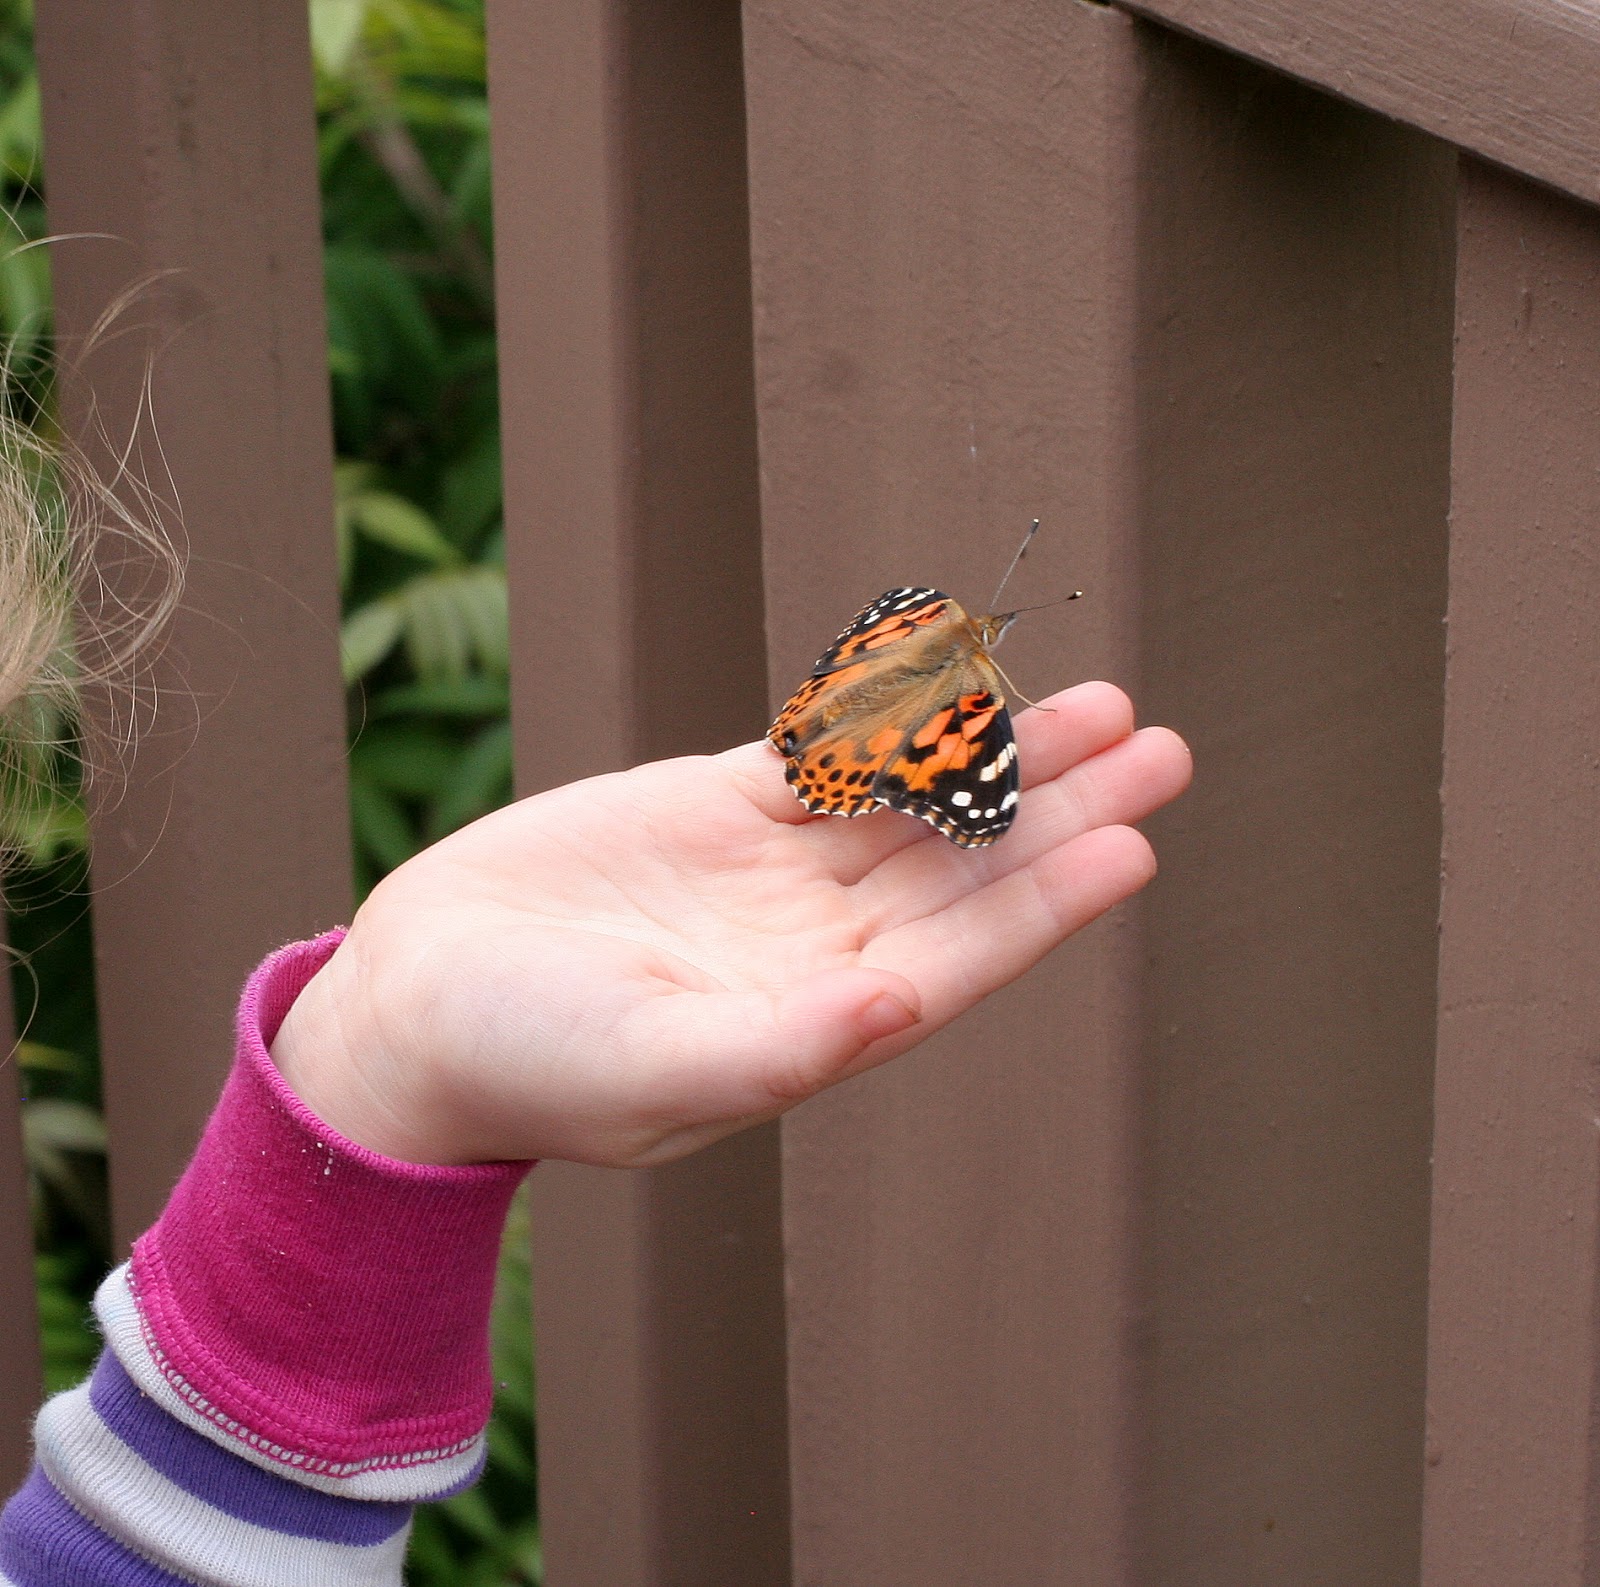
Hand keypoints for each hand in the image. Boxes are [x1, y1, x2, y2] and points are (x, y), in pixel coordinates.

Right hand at [271, 681, 1189, 1167]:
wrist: (416, 1002)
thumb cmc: (522, 1060)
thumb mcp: (647, 1068)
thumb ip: (778, 1045)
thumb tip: (898, 1007)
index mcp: (817, 1014)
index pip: (963, 953)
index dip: (1050, 899)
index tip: (1136, 843)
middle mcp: (813, 940)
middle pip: (962, 864)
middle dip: (1060, 806)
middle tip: (1158, 748)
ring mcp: (768, 869)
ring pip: (910, 799)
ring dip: (998, 752)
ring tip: (1094, 706)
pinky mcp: (715, 808)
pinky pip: (821, 754)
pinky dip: (890, 719)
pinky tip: (958, 686)